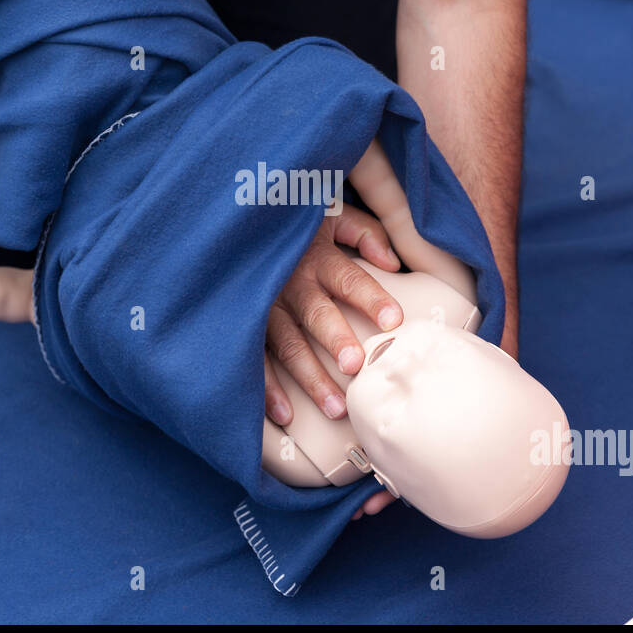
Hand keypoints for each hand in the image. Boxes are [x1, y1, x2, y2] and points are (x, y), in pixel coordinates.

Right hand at [264, 204, 402, 426]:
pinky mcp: (245, 325)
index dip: (371, 298)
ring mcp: (264, 306)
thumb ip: (364, 233)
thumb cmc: (298, 226)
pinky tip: (285, 416)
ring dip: (311, 377)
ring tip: (336, 407)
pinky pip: (255, 360)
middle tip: (355, 365)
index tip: (395, 320)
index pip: (349, 279)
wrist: (237, 223)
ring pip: (289, 346)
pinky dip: (267, 389)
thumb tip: (392, 262)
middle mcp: (290, 283)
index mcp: (316, 257)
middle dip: (336, 339)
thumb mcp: (331, 216)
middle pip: (317, 314)